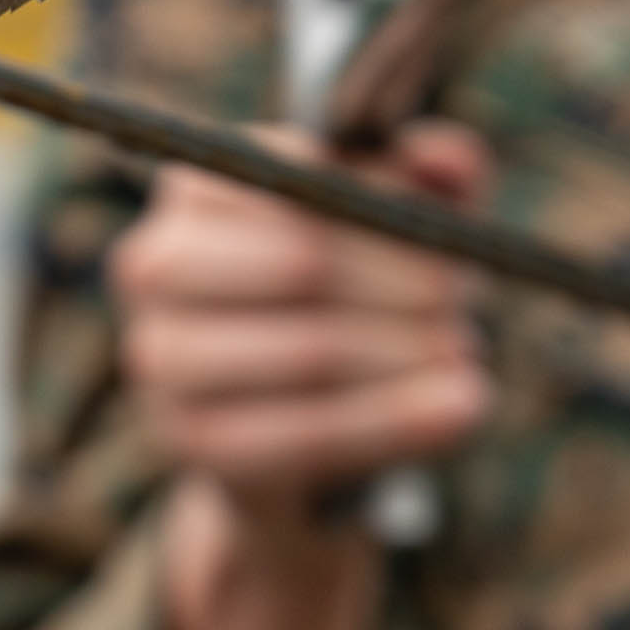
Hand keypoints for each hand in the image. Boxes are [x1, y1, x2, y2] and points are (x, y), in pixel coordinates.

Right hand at [113, 120, 493, 629]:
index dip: (375, 198)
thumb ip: (423, 179)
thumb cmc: (349, 319)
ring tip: (473, 368)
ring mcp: (167, 372)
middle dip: (406, 284)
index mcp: (190, 193)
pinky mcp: (201, 454)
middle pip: (296, 263)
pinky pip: (299, 434)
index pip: (275, 169)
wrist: (293, 470)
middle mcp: (154, 276)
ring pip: (301, 348)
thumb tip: (450, 158)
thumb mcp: (390, 234)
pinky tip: (458, 407)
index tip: (453, 229)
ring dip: (406, 357)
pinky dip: (390, 422)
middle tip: (475, 307)